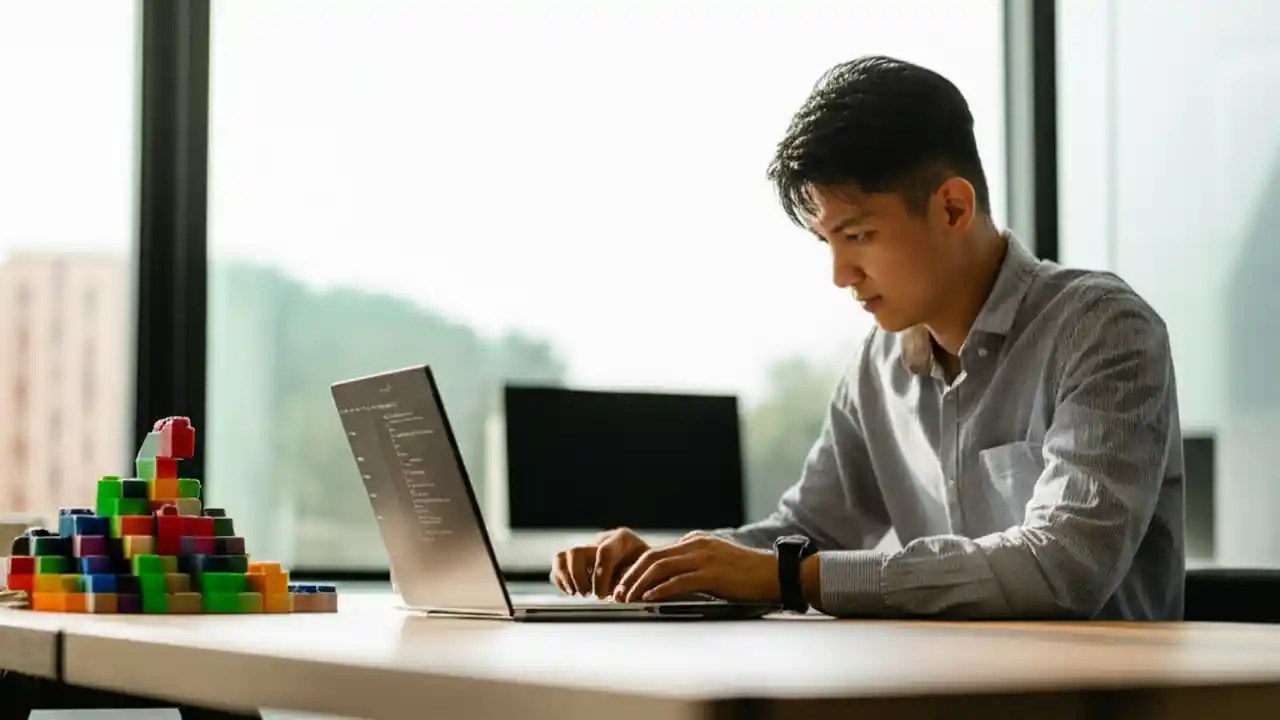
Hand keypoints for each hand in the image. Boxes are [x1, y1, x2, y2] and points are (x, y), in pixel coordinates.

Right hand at [550, 527, 649, 597]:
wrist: (648, 561)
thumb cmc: (649, 568)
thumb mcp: (648, 571)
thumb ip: (634, 580)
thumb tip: (619, 595)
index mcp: (622, 539)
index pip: (604, 552)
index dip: (600, 576)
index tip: (602, 594)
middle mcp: (601, 540)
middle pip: (576, 552)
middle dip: (579, 577)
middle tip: (587, 594)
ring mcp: (588, 547)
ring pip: (562, 555)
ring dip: (566, 578)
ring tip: (577, 593)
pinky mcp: (578, 558)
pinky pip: (559, 563)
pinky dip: (560, 579)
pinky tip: (572, 591)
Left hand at [613, 534, 778, 603]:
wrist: (776, 574)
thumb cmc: (746, 574)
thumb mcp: (715, 563)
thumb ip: (693, 566)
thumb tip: (668, 582)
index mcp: (695, 541)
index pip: (656, 552)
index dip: (635, 569)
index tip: (622, 585)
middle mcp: (697, 545)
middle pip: (652, 557)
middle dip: (630, 576)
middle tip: (617, 594)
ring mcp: (705, 558)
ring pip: (661, 567)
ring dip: (639, 584)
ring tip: (627, 599)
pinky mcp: (713, 574)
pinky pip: (679, 581)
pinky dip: (660, 590)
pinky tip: (649, 599)